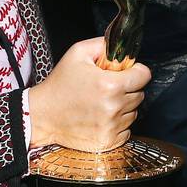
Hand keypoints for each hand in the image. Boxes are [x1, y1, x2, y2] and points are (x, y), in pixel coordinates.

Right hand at [26, 37, 149, 151]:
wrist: (42, 115)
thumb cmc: (59, 84)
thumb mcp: (78, 53)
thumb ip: (103, 45)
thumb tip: (122, 48)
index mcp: (110, 84)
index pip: (144, 76)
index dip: (136, 71)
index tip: (126, 72)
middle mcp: (114, 107)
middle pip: (140, 94)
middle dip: (128, 89)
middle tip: (108, 88)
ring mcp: (111, 126)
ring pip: (133, 113)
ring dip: (123, 107)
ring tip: (102, 103)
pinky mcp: (108, 141)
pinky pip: (127, 130)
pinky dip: (118, 124)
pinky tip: (101, 118)